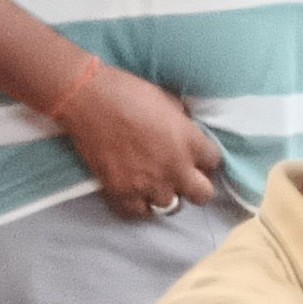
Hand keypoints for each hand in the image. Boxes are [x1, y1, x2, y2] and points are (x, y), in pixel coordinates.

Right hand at [54, 63, 222, 218]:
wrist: (88, 99)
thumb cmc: (128, 91)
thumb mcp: (168, 99)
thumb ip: (183, 122)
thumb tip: (186, 130)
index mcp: (190, 141)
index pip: (214, 161)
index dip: (205, 158)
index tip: (195, 155)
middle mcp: (175, 168)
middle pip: (203, 195)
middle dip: (196, 186)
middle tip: (183, 176)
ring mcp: (148, 184)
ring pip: (171, 206)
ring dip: (165, 194)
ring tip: (155, 183)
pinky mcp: (121, 192)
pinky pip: (139, 213)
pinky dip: (139, 205)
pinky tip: (136, 193)